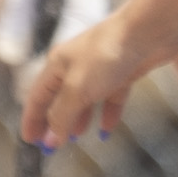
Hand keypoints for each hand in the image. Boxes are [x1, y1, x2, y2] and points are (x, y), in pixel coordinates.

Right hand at [22, 0, 177, 150]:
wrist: (147, 31)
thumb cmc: (106, 55)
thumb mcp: (77, 89)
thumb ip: (63, 115)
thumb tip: (51, 139)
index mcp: (58, 64)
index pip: (38, 96)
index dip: (32, 119)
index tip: (30, 140)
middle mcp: (76, 64)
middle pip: (60, 98)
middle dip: (55, 122)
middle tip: (51, 145)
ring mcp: (101, 68)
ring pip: (85, 99)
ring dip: (79, 118)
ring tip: (76, 137)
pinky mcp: (124, 71)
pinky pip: (111, 97)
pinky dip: (107, 113)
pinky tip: (107, 130)